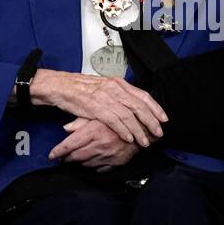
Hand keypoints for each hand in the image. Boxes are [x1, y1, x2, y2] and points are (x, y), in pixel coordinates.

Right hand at [29, 69, 167, 146]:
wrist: (60, 86)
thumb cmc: (80, 89)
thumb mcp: (104, 87)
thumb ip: (118, 95)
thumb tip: (133, 105)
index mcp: (118, 83)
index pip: (143, 95)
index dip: (155, 108)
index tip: (163, 118)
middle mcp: (114, 88)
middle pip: (139, 106)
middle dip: (151, 121)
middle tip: (158, 133)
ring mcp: (105, 98)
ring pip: (129, 115)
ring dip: (139, 130)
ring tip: (145, 141)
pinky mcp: (95, 108)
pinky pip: (114, 121)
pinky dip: (124, 130)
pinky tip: (129, 138)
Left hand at [49, 117, 138, 168]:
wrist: (145, 126)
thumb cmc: (120, 117)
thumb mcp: (99, 113)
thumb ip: (81, 121)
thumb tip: (66, 128)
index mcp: (94, 131)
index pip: (70, 145)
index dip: (58, 151)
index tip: (51, 155)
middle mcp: (100, 145)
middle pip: (76, 156)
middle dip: (66, 158)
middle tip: (61, 158)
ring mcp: (109, 156)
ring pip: (86, 164)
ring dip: (78, 162)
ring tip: (73, 159)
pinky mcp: (117, 162)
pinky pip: (100, 169)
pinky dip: (92, 166)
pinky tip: (90, 162)